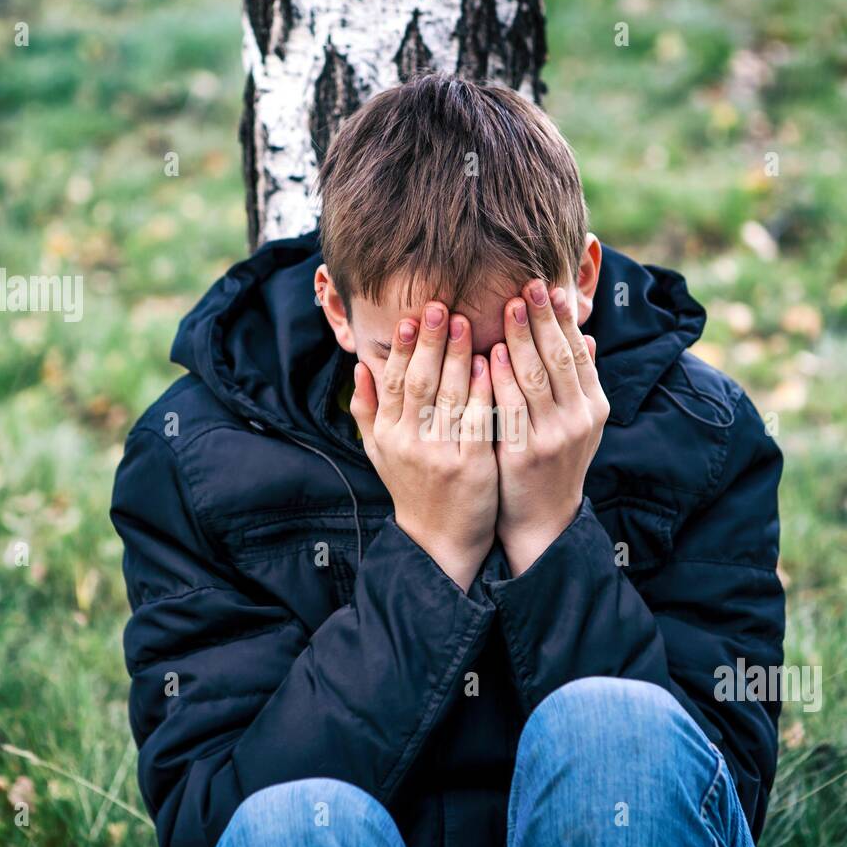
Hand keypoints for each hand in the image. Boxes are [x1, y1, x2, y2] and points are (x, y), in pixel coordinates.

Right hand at [350, 300, 497, 591]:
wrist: (441, 541)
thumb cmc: (414, 488)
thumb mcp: (381, 453)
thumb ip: (367, 412)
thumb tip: (357, 368)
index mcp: (389, 435)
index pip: (390, 382)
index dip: (400, 348)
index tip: (410, 316)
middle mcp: (410, 443)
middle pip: (417, 382)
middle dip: (428, 341)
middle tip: (439, 305)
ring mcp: (441, 455)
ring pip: (448, 396)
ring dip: (456, 355)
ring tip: (464, 321)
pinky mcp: (471, 466)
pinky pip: (477, 420)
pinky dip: (482, 389)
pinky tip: (488, 362)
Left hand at [489, 278, 609, 575]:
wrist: (542, 521)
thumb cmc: (551, 464)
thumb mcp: (577, 424)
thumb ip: (580, 381)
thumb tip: (586, 336)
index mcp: (593, 406)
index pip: (578, 351)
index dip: (564, 319)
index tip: (550, 288)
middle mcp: (579, 418)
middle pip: (559, 357)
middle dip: (543, 318)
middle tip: (528, 284)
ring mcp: (554, 436)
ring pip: (537, 376)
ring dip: (522, 337)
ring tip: (508, 305)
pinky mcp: (526, 452)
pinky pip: (512, 406)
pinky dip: (501, 376)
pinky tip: (490, 353)